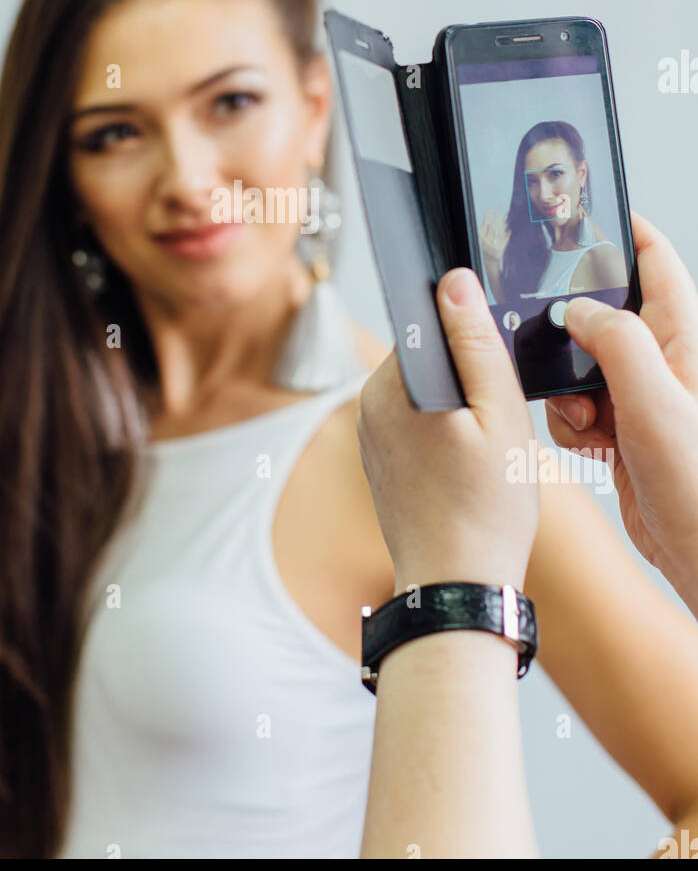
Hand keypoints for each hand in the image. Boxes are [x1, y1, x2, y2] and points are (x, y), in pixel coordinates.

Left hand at [357, 267, 538, 591]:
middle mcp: (369, 403)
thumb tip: (455, 283)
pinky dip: (444, 432)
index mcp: (393, 384)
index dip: (472, 336)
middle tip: (496, 420)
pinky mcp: (378, 457)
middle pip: (427, 353)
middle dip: (466, 373)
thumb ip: (476, 344)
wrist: (456, 587)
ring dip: (457, 404)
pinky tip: (466, 466)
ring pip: (424, 387)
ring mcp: (369, 432)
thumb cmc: (486, 510)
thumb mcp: (501, 416)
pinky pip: (415, 419)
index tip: (495, 371)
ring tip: (482, 449)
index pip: (430, 320)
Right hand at [480, 210, 508, 266]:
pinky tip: (508, 231)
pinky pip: (505, 240)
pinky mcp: (499, 250)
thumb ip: (485, 225)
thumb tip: (486, 214)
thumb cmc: (487, 245)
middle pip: (495, 225)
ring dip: (504, 225)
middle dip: (500, 218)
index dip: (493, 214)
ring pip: (500, 232)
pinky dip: (507, 235)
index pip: (487, 222)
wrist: (489, 261)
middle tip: (505, 212)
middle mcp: (485, 241)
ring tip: (506, 221)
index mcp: (481, 236)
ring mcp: (493, 246)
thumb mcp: (483, 235)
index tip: (497, 208)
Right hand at [546, 212, 697, 601]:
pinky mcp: (623, 433)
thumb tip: (580, 308)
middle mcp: (663, 364)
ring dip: (567, 386)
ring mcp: (642, 399)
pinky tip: (588, 444)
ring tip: (583, 416)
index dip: (625, 233)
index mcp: (682, 341)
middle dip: (572, 329)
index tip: (588, 215)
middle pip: (606, 314)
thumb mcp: (656, 403)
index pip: (656, 263)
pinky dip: (570, 422)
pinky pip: (579, 408)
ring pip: (583, 364)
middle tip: (556, 345)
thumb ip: (617, 344)